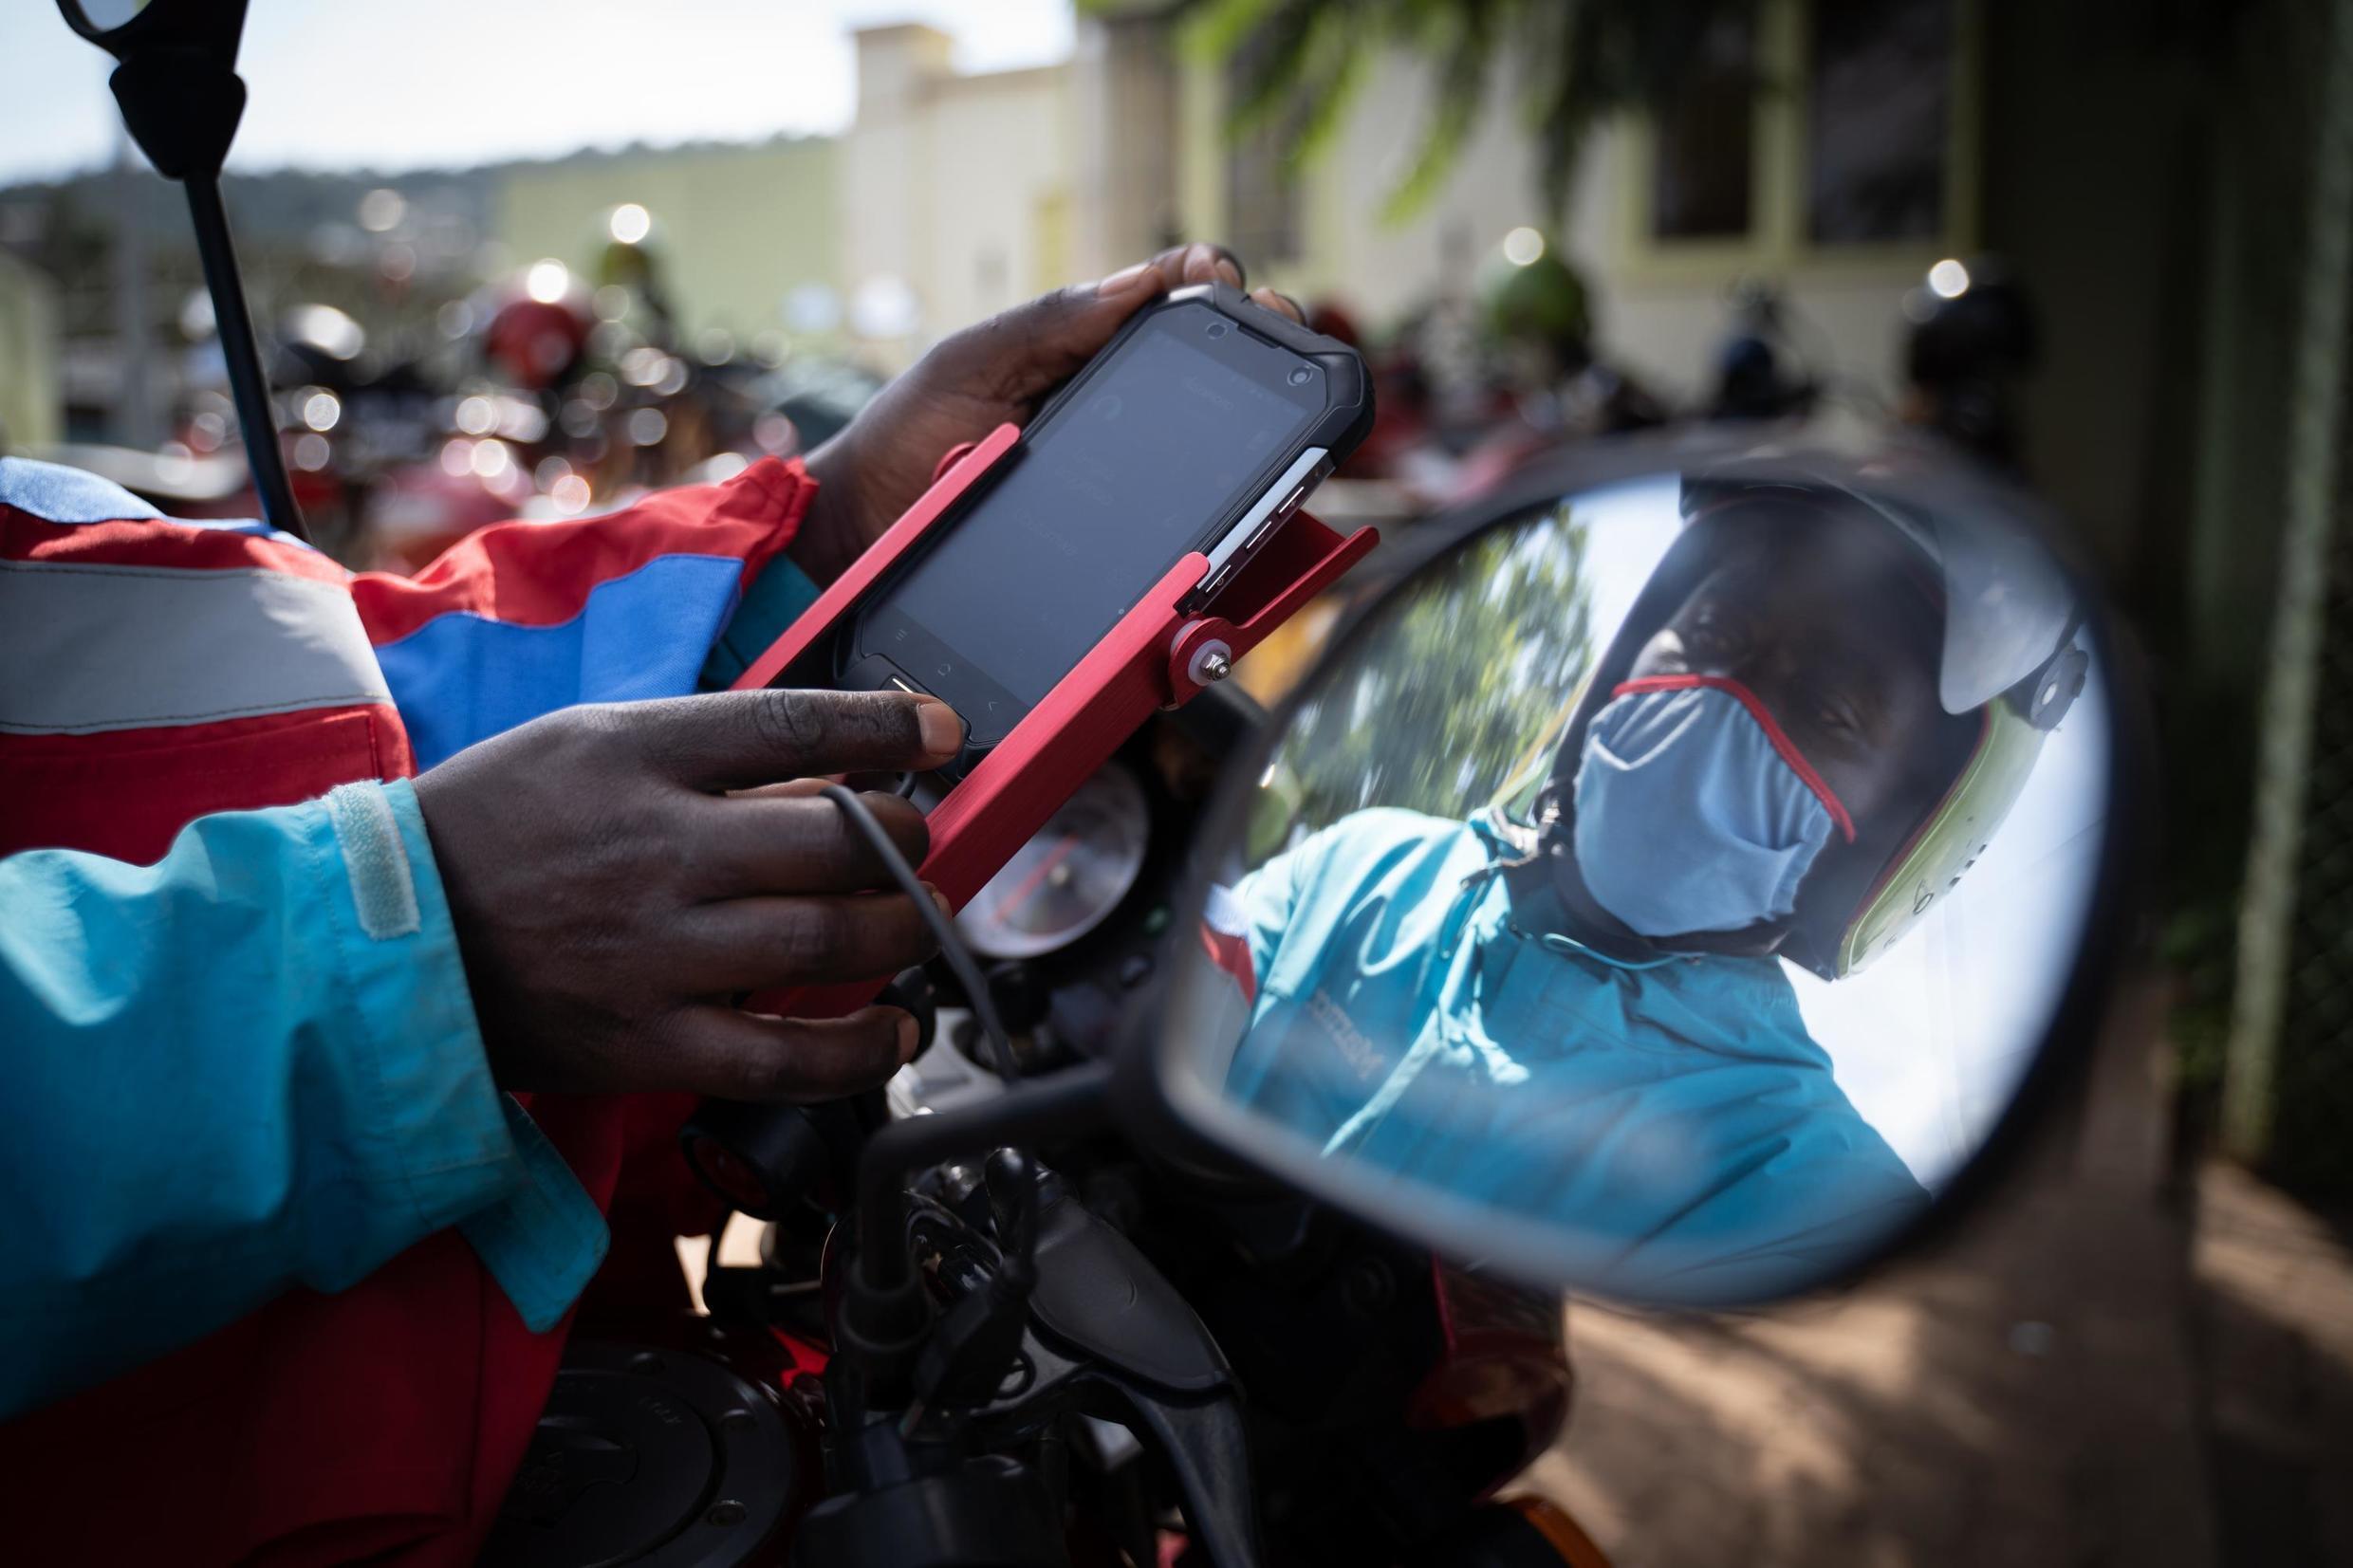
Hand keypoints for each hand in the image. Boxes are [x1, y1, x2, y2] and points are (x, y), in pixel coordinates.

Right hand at [414, 689, 964, 1100]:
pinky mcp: (647, 1041)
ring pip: (826, 940)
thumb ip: (705, 750)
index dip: (889, 724)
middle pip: (837, 839)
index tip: (945, 732)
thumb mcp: (588, 743)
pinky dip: (856, 1051)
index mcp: (638, 756)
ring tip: (917, 921)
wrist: (384, 937)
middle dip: (908, 838)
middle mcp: (657, 850)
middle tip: (920, 841)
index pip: (793, 723)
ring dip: (901, 930)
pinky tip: (895, 1032)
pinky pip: (780, 1057)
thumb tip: (830, 763)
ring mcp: (656, 953)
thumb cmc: (496, 827)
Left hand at [793, 243, 1306, 581]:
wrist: (860, 539)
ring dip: (1265, 446)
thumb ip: (1050, 323)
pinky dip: (1228, 539)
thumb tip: (1144, 283)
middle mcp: (1117, 418)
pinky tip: (1248, 521)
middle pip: (1218, 382)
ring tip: (1286, 423)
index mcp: (1085, 356)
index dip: (1217, 285)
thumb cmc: (904, 441)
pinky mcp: (1123, 553)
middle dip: (1265, 351)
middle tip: (1282, 339)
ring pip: (1219, 466)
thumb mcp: (970, 364)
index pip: (1173, 307)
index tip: (1232, 286)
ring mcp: (1124, 486)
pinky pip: (1188, 545)